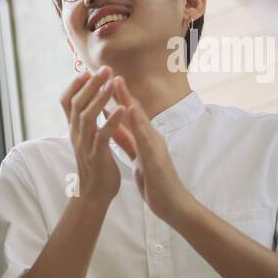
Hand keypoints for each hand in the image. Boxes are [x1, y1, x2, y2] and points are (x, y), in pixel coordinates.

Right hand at [61, 66, 135, 203]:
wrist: (94, 194)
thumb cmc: (95, 166)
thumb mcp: (87, 140)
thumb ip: (87, 123)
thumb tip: (88, 105)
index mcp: (74, 130)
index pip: (67, 102)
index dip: (74, 86)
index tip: (86, 71)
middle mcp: (76, 135)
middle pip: (77, 104)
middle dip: (91, 85)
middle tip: (104, 68)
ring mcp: (85, 145)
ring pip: (87, 116)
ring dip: (100, 97)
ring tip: (111, 82)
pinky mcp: (97, 156)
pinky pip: (103, 135)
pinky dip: (111, 120)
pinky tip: (121, 109)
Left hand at [113, 77, 196, 224]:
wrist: (172, 205)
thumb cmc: (156, 182)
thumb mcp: (137, 157)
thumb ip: (129, 142)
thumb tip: (115, 128)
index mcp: (145, 139)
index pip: (129, 115)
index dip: (117, 98)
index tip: (104, 82)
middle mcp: (151, 138)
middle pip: (134, 111)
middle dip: (121, 91)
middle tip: (108, 71)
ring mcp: (155, 146)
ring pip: (140, 120)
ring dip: (129, 100)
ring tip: (117, 82)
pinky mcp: (156, 158)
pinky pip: (145, 138)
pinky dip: (137, 123)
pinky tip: (130, 110)